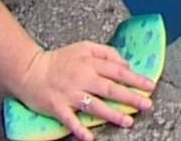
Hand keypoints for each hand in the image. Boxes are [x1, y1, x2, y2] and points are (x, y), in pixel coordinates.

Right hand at [15, 42, 154, 140]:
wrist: (30, 70)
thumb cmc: (59, 60)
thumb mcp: (84, 47)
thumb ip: (106, 53)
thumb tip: (125, 64)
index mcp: (90, 63)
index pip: (117, 71)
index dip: (135, 78)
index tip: (150, 85)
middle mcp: (82, 78)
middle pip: (110, 88)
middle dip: (130, 97)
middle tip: (147, 104)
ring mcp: (70, 94)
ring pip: (94, 105)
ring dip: (112, 114)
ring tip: (127, 121)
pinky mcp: (57, 107)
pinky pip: (70, 120)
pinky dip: (79, 129)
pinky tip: (89, 138)